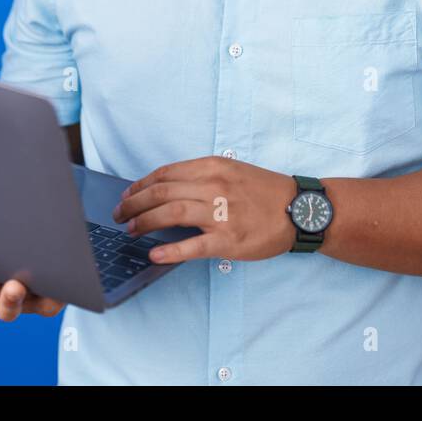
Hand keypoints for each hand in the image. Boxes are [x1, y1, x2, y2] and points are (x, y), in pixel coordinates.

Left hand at [111, 156, 298, 263]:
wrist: (300, 209)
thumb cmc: (265, 191)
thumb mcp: (233, 170)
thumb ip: (202, 177)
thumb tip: (166, 189)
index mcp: (213, 166)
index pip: (165, 173)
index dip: (140, 185)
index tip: (128, 194)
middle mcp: (215, 186)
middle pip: (161, 192)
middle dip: (134, 203)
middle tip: (120, 214)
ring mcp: (222, 213)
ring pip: (171, 213)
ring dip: (144, 222)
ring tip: (131, 230)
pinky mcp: (229, 240)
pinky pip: (193, 245)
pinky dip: (169, 250)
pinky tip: (154, 254)